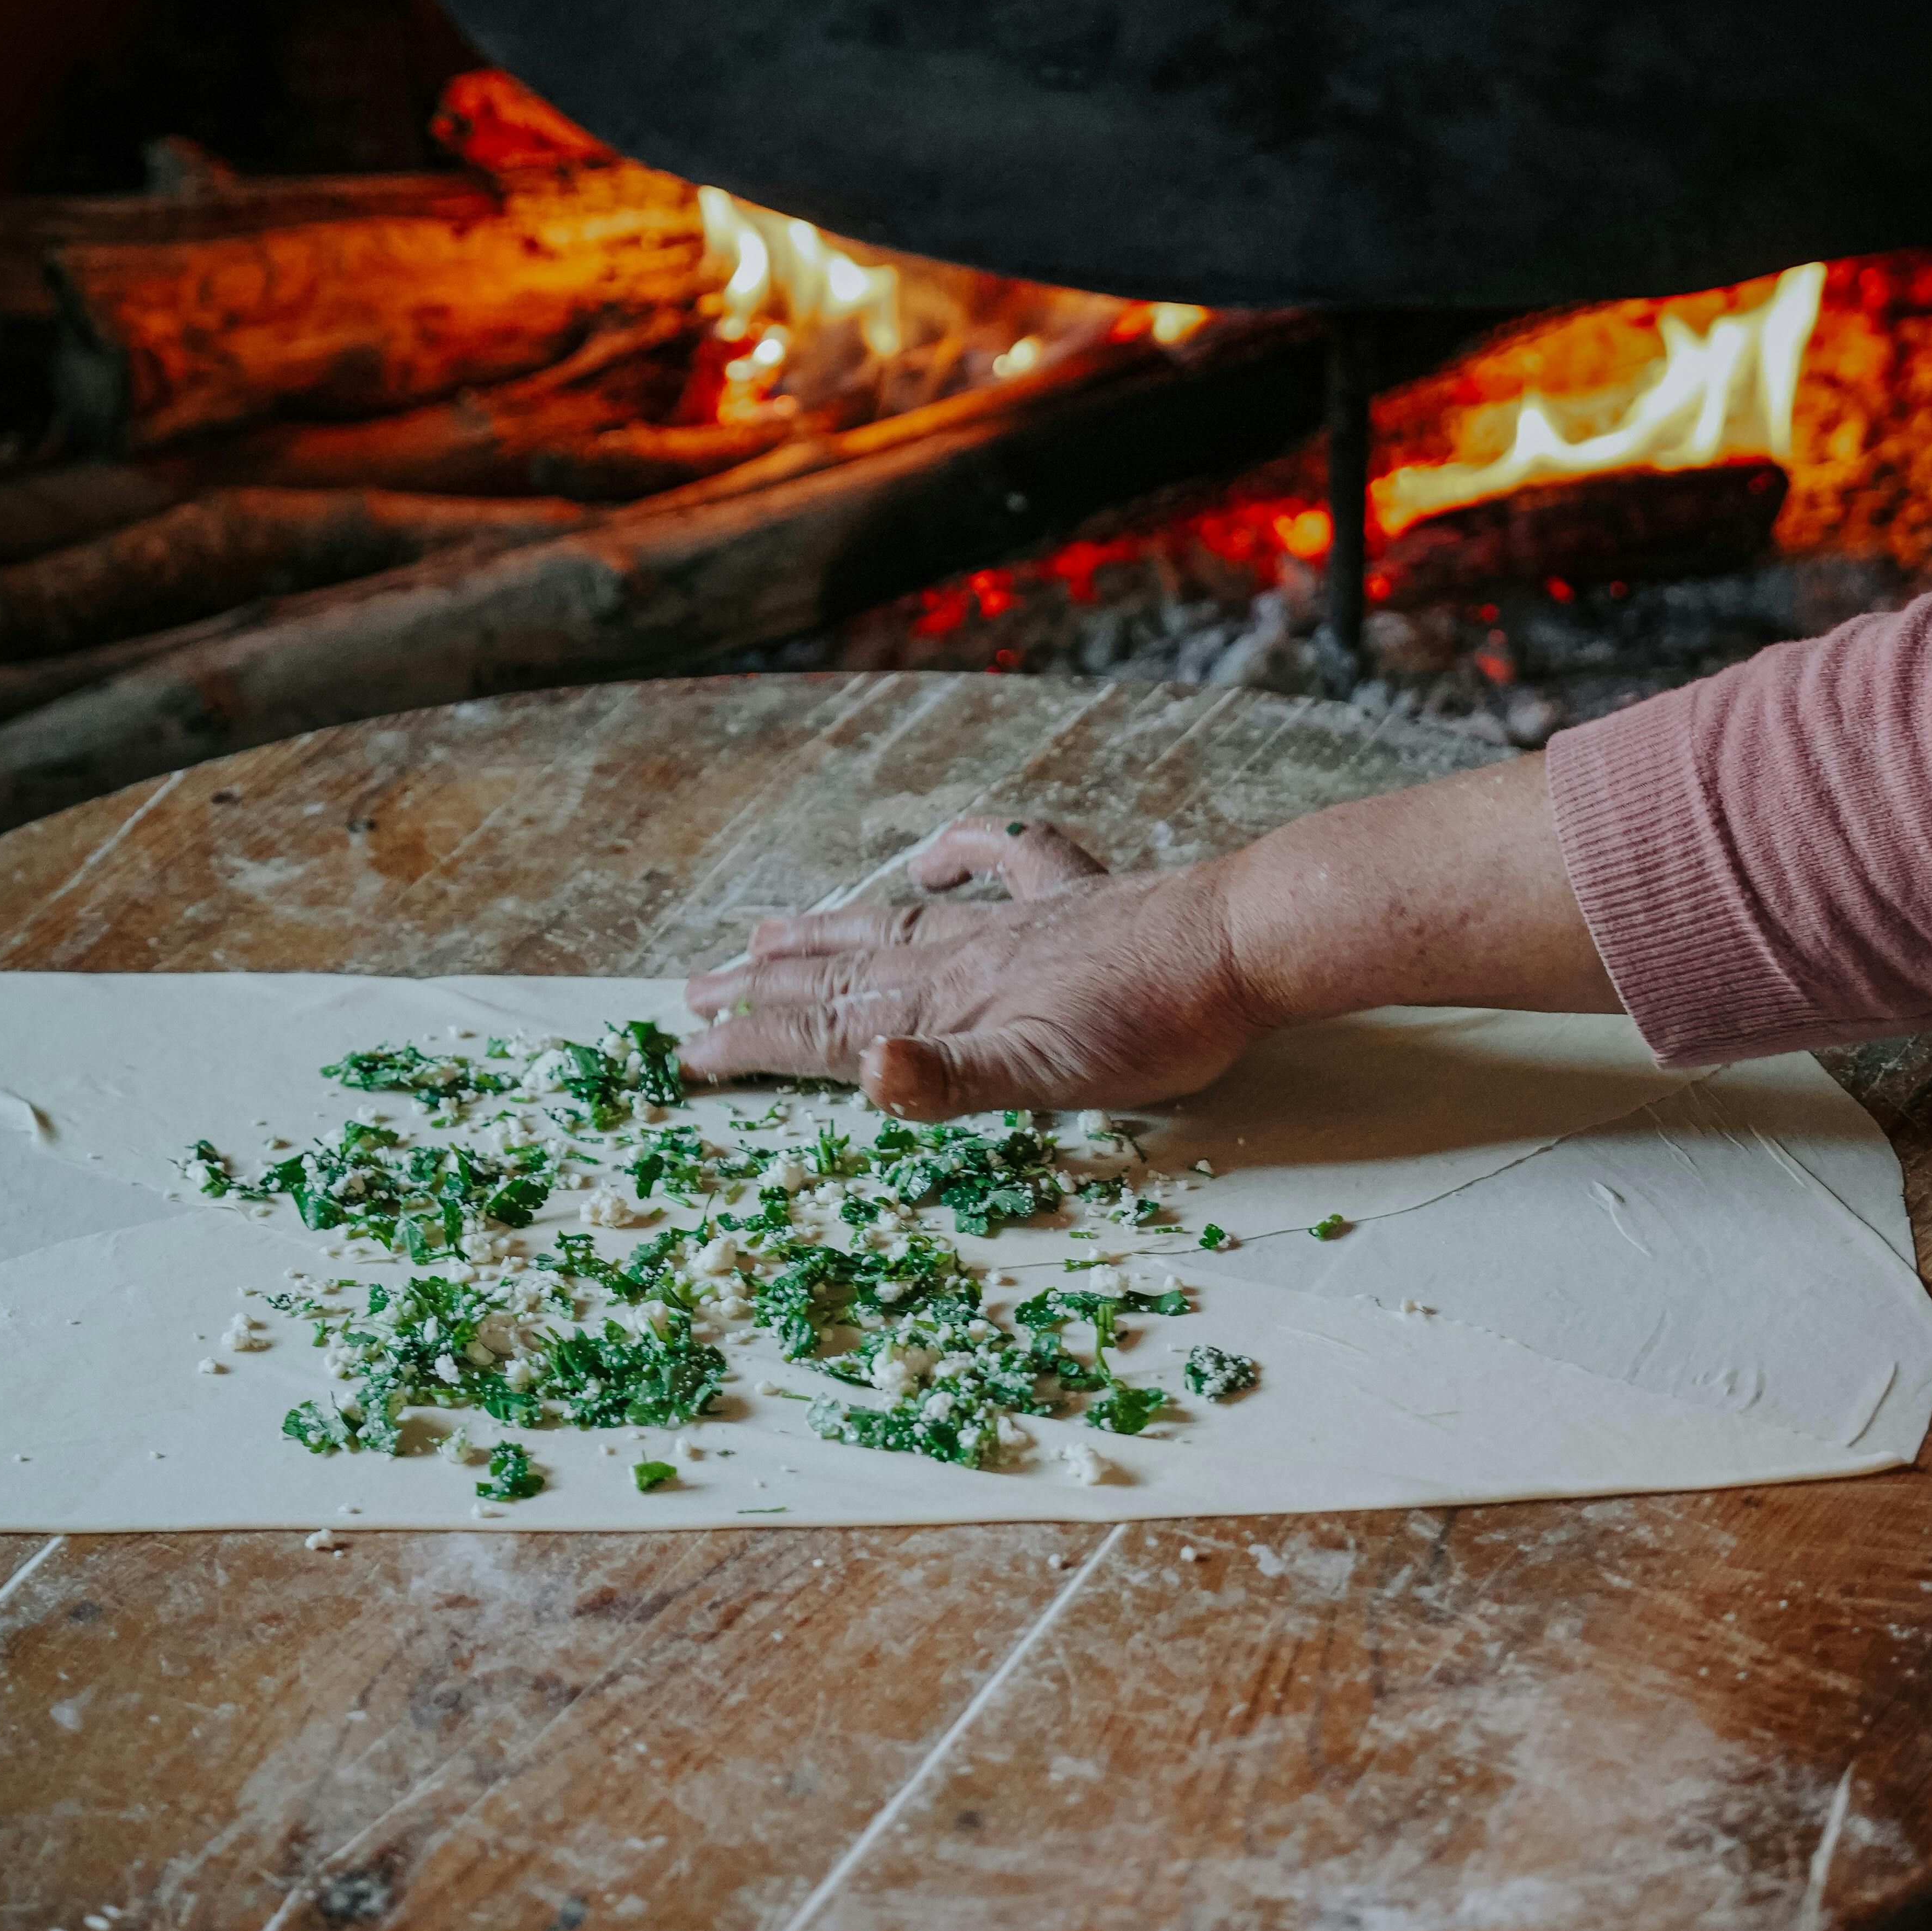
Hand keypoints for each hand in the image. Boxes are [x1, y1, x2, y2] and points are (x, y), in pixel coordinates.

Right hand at [680, 815, 1261, 1117]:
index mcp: (950, 1005)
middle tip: (692, 994)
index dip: (753, 1042)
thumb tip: (865, 1073)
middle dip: (763, 989)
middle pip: (843, 974)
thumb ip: (951, 1078)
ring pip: (898, 925)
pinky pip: (1004, 860)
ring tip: (766, 933)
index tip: (687, 1053)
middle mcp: (967, 955)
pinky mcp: (1076, 898)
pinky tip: (934, 854)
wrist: (1244, 944)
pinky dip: (960, 852)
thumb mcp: (1047, 1075)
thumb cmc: (1157, 1025)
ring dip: (826, 935)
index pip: (827, 1030)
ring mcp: (1018, 921)